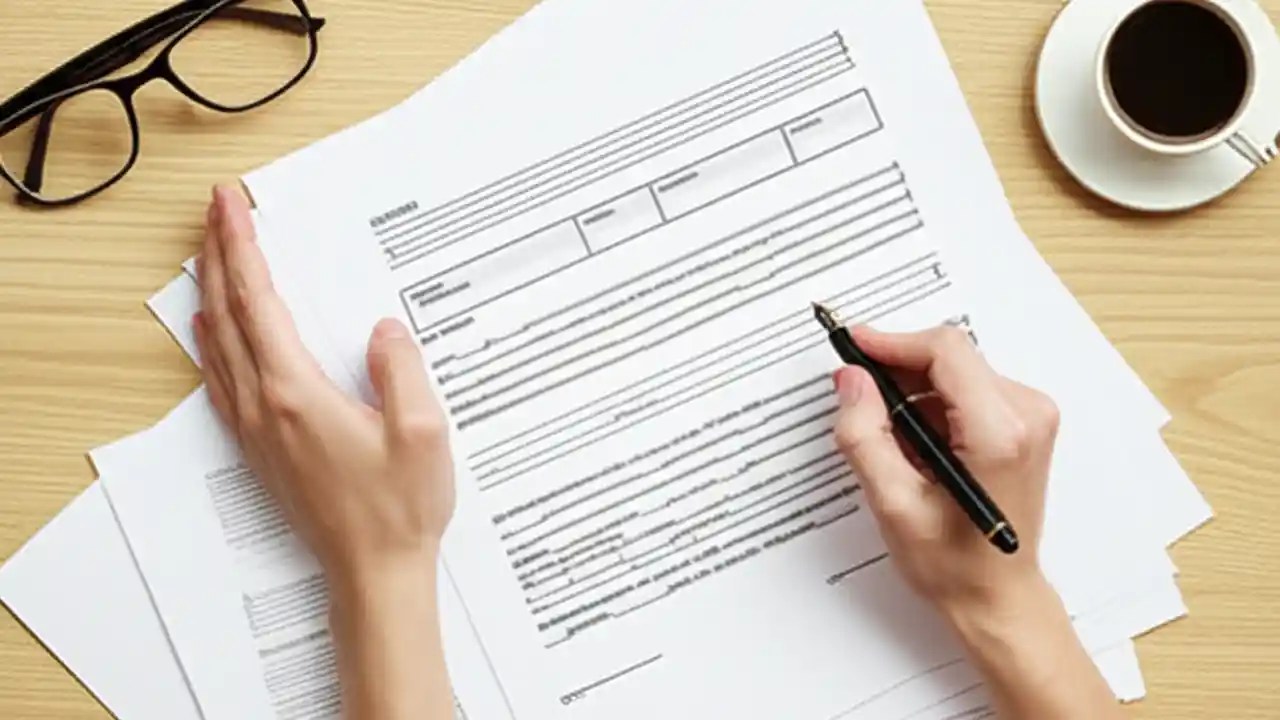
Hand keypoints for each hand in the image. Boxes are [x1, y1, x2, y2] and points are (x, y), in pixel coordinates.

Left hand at [193, 185, 455, 584]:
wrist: (374, 572)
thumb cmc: (399, 508)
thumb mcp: (421, 430)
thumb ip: (400, 369)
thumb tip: (381, 328)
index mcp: (297, 393)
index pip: (259, 302)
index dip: (243, 247)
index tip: (231, 206)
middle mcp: (265, 407)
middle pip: (227, 314)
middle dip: (219, 254)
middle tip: (216, 210)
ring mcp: (256, 430)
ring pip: (217, 344)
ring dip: (211, 291)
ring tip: (211, 253)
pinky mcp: (260, 449)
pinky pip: (221, 380)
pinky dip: (210, 342)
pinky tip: (209, 332)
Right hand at [832, 326, 1122, 719]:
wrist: (997, 596)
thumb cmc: (955, 564)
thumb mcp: (893, 503)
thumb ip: (866, 435)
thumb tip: (852, 381)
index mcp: (1000, 433)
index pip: (945, 352)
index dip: (892, 343)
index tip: (853, 347)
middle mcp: (1026, 416)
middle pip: (950, 357)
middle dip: (897, 371)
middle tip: (857, 396)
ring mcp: (1030, 417)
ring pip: (955, 371)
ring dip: (913, 393)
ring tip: (890, 441)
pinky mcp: (1023, 423)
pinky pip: (967, 389)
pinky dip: (931, 405)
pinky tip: (915, 445)